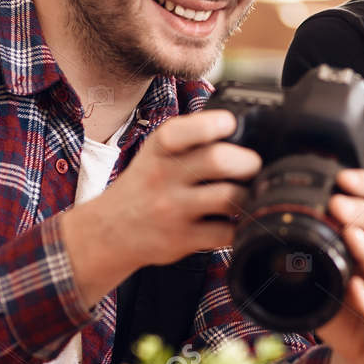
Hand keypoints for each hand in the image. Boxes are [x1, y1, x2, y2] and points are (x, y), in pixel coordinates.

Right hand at [64, 109, 259, 306]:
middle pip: (218, 160)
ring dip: (249, 195)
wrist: (110, 230)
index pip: (183, 131)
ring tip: (247, 195)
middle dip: (248, 162)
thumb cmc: (145, 185)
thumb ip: (192, 139)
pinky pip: (227, 232)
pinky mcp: (182, 239)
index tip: (231, 125)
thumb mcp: (156, 153)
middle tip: (253, 167)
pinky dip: (240, 227)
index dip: (213, 124)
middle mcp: (164, 176)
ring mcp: (173, 210)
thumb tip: (245, 130)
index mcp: (160, 149)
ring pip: (229, 197)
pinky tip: (235, 221)